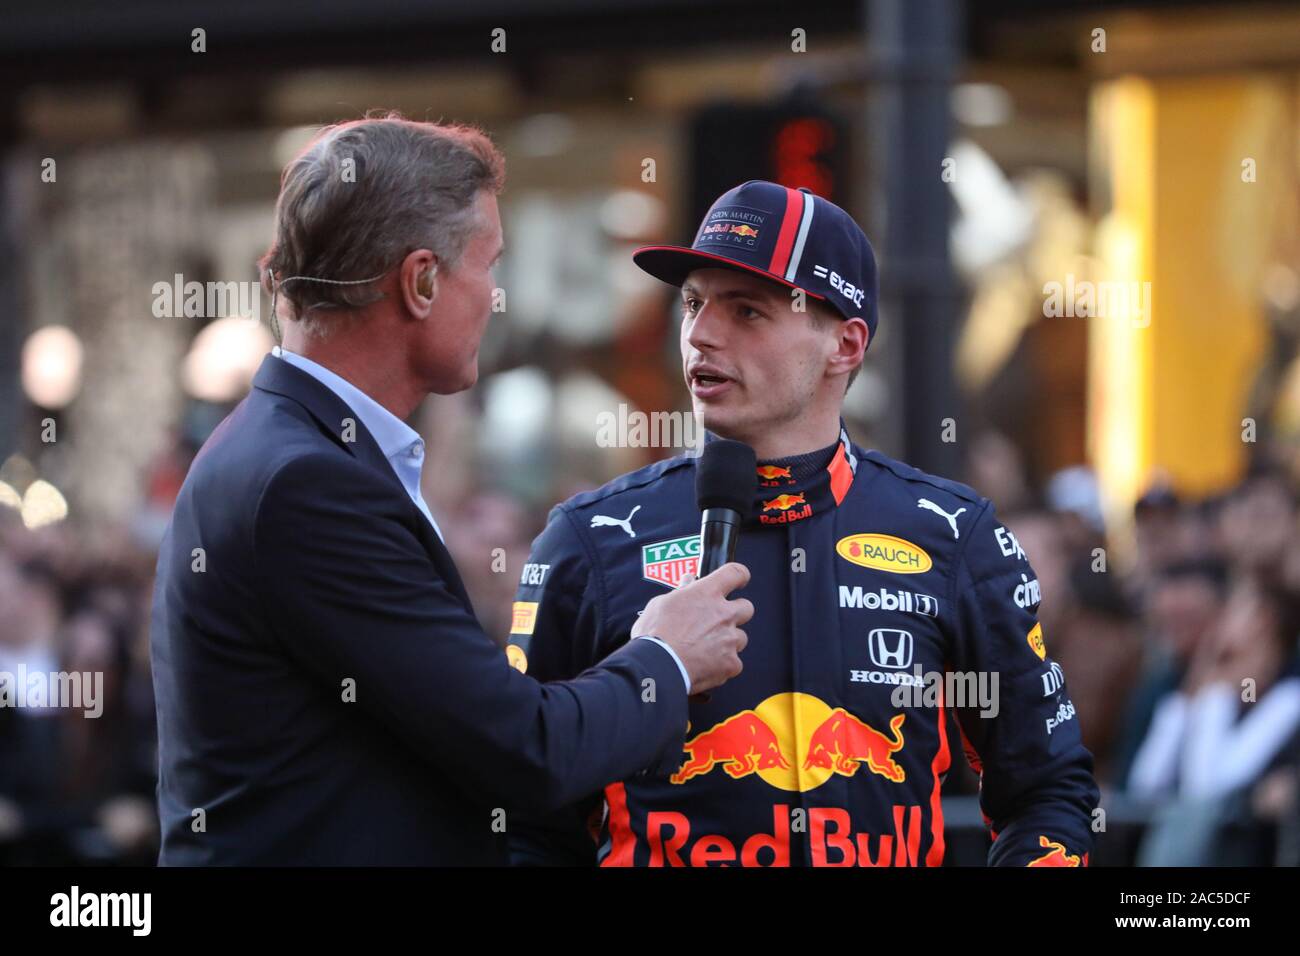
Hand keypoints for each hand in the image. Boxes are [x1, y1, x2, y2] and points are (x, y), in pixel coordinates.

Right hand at [632, 562, 751, 693]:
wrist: (657, 666)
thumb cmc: (654, 634)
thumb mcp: (661, 603)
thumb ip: (681, 591)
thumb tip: (689, 581)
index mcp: (707, 593)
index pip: (736, 573)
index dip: (739, 576)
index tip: (739, 581)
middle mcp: (724, 614)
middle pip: (746, 607)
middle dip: (736, 613)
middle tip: (719, 621)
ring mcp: (730, 639)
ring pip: (741, 637)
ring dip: (728, 641)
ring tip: (707, 649)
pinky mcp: (731, 663)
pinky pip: (735, 662)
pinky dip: (723, 665)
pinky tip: (706, 666)